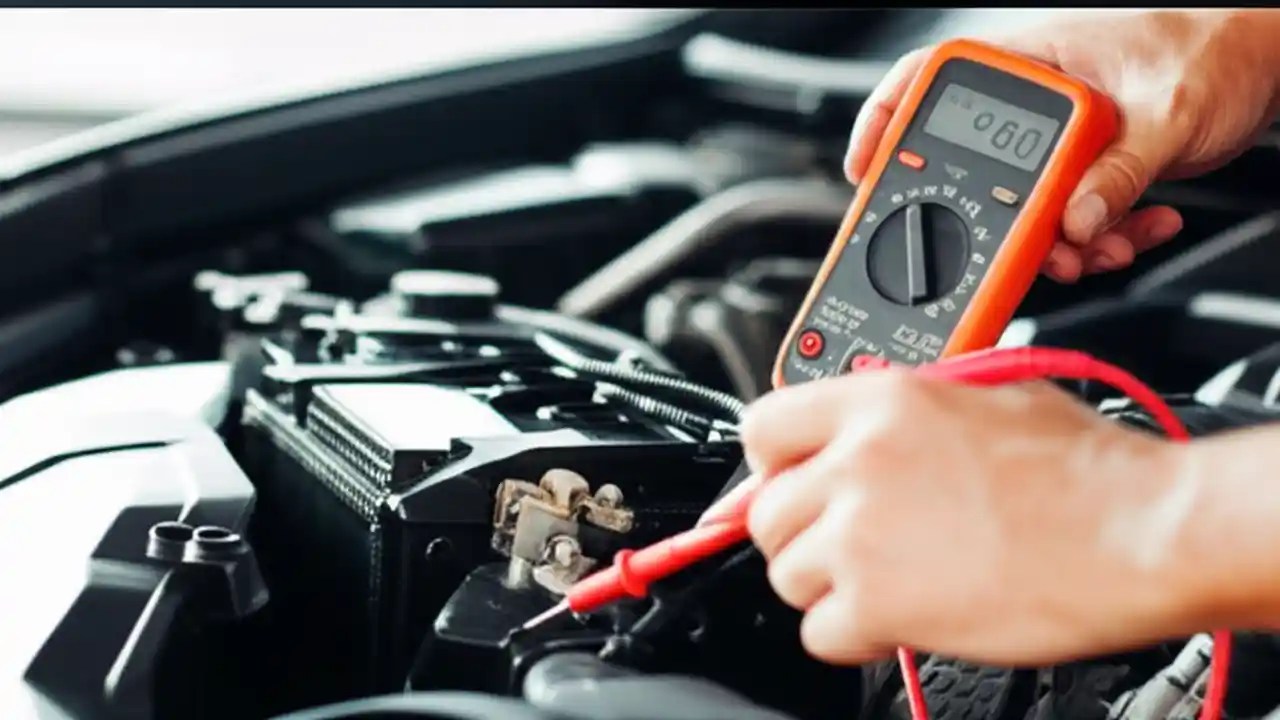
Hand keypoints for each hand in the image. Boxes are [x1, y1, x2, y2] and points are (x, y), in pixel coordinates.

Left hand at [705, 370, 1206, 665]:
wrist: (1140, 532)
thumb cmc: (1086, 470)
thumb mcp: (989, 394)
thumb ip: (907, 408)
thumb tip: (865, 429)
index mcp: (877, 403)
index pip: (762, 428)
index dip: (773, 465)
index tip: (788, 485)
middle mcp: (856, 463)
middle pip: (766, 512)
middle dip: (804, 535)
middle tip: (853, 545)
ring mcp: (859, 534)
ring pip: (784, 574)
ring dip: (829, 586)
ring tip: (890, 581)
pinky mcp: (876, 602)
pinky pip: (817, 632)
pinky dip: (853, 635)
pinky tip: (901, 618)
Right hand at [847, 9, 1279, 282]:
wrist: (1266, 58)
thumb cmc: (1214, 45)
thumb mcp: (1165, 113)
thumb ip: (1116, 173)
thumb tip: (1073, 223)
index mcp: (1026, 62)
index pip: (922, 82)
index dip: (880, 127)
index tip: (866, 175)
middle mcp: (1030, 101)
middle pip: (970, 170)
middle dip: (998, 225)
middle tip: (1022, 250)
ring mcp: (1056, 141)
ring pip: (1023, 209)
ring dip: (1063, 245)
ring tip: (1103, 243)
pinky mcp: (1084, 170)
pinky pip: (1069, 218)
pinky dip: (1102, 238)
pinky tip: (1139, 228)